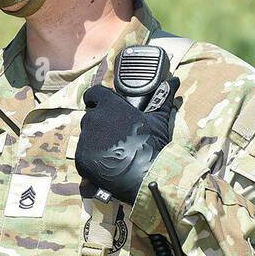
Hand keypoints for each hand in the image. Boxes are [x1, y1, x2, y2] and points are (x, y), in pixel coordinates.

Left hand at [76, 79, 177, 203]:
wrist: (145, 176)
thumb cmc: (153, 145)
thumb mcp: (158, 119)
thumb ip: (162, 97)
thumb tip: (174, 79)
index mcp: (109, 106)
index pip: (93, 94)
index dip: (97, 98)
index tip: (102, 104)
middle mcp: (93, 119)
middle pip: (91, 116)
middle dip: (100, 122)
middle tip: (115, 134)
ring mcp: (85, 139)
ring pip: (86, 135)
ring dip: (95, 140)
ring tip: (113, 150)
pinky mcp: (80, 158)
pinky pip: (83, 153)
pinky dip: (92, 157)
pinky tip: (107, 162)